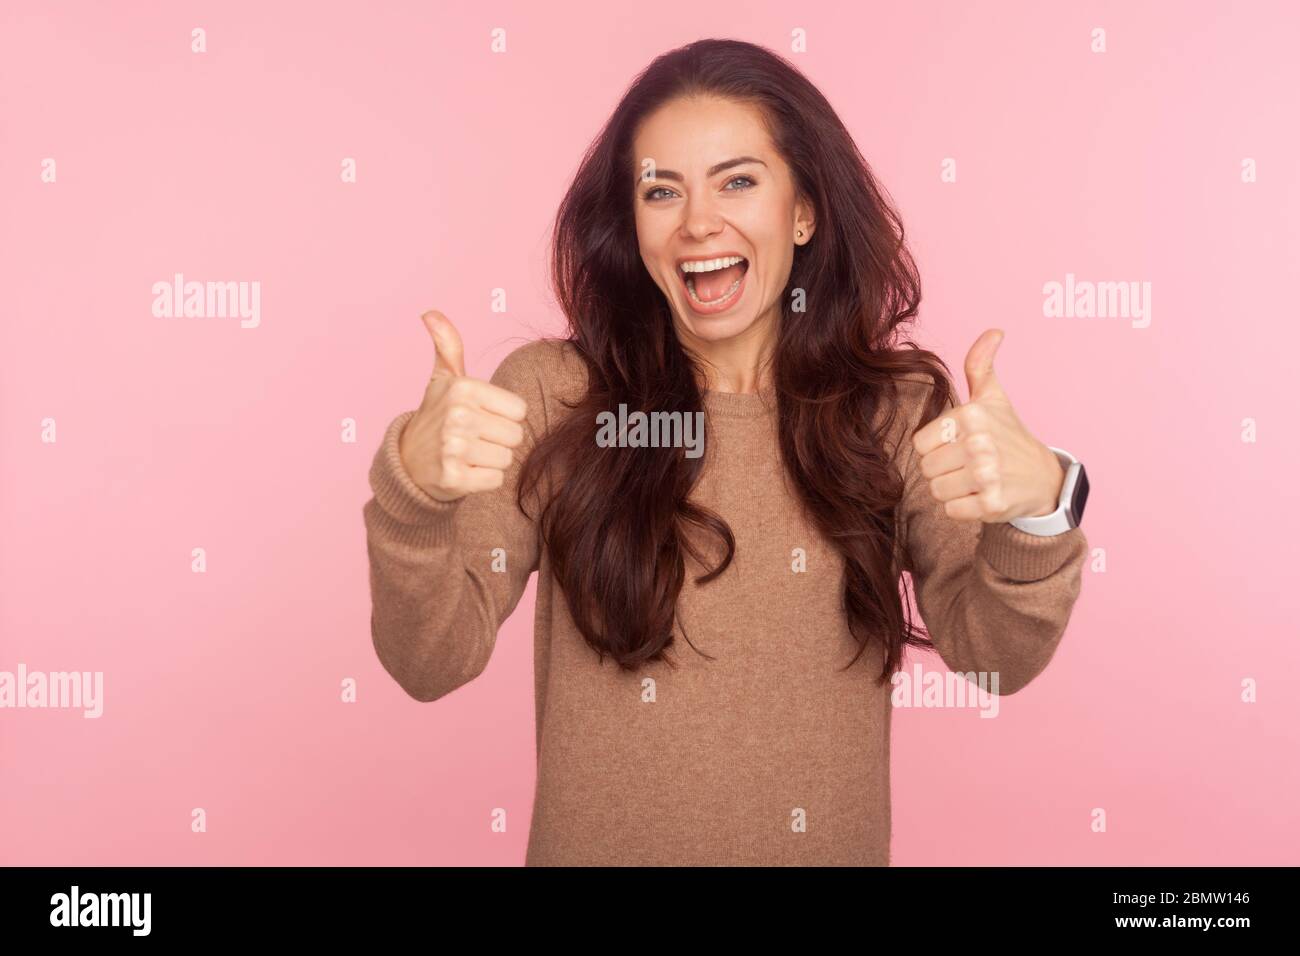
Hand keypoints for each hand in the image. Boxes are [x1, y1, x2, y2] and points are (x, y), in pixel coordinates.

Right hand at [398, 310, 528, 502]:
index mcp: (463, 388)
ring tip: (469, 454)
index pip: (520, 411)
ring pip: (507, 459)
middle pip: (516, 436)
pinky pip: (495, 481)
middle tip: (474, 438)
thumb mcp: (443, 378)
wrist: (408, 462)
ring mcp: (453, 448)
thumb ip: (448, 346)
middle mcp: (457, 416)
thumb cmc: (437, 416)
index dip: (504, 417)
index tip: (481, 417)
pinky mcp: (452, 477)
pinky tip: (465, 471)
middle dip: (500, 440)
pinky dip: (484, 480)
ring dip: (492, 461)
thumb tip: (430, 312)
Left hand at [911, 329, 1064, 522]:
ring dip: (952, 491)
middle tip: (968, 465)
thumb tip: (995, 331)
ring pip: (936, 491)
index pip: (919, 443)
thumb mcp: (993, 398)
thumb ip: (980, 365)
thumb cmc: (1009, 435)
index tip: (958, 445)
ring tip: (975, 480)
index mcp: (971, 416)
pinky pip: (951, 511)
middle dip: (942, 471)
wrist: (1043, 478)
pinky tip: (982, 496)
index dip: (935, 447)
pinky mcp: (992, 505)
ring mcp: (986, 476)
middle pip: (926, 469)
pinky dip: (963, 509)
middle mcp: (979, 444)